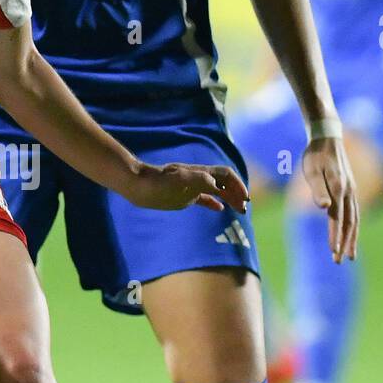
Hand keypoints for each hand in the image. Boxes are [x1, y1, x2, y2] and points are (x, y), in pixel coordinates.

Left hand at [126, 160, 248, 212]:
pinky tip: (220, 209)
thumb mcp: (179, 181)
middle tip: (244, 209)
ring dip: (229, 198)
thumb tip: (217, 185)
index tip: (245, 199)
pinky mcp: (183, 196)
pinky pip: (203, 198)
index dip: (238, 185)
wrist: (137, 185)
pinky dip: (214, 202)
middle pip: (224, 183)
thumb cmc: (156, 182)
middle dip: (237, 193)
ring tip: (239, 210)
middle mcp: (198, 178)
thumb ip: (199, 180)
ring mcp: (191, 187)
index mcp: (200, 173)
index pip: (226, 175)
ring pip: (216, 190)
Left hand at [302, 137, 358, 262]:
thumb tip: (324, 208)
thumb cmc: (315, 156)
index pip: (337, 219)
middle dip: (345, 243)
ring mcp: (351, 191)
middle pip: (349, 223)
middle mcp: (348, 192)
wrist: (326, 139)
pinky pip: (354, 212)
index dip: (335, 236)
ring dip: (352, 238)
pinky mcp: (350, 189)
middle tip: (340, 261)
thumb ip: (317, 189)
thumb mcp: (312, 171)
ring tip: (349, 254)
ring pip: (354, 219)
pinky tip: (349, 234)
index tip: (333, 252)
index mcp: (339, 190)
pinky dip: (353, 226)